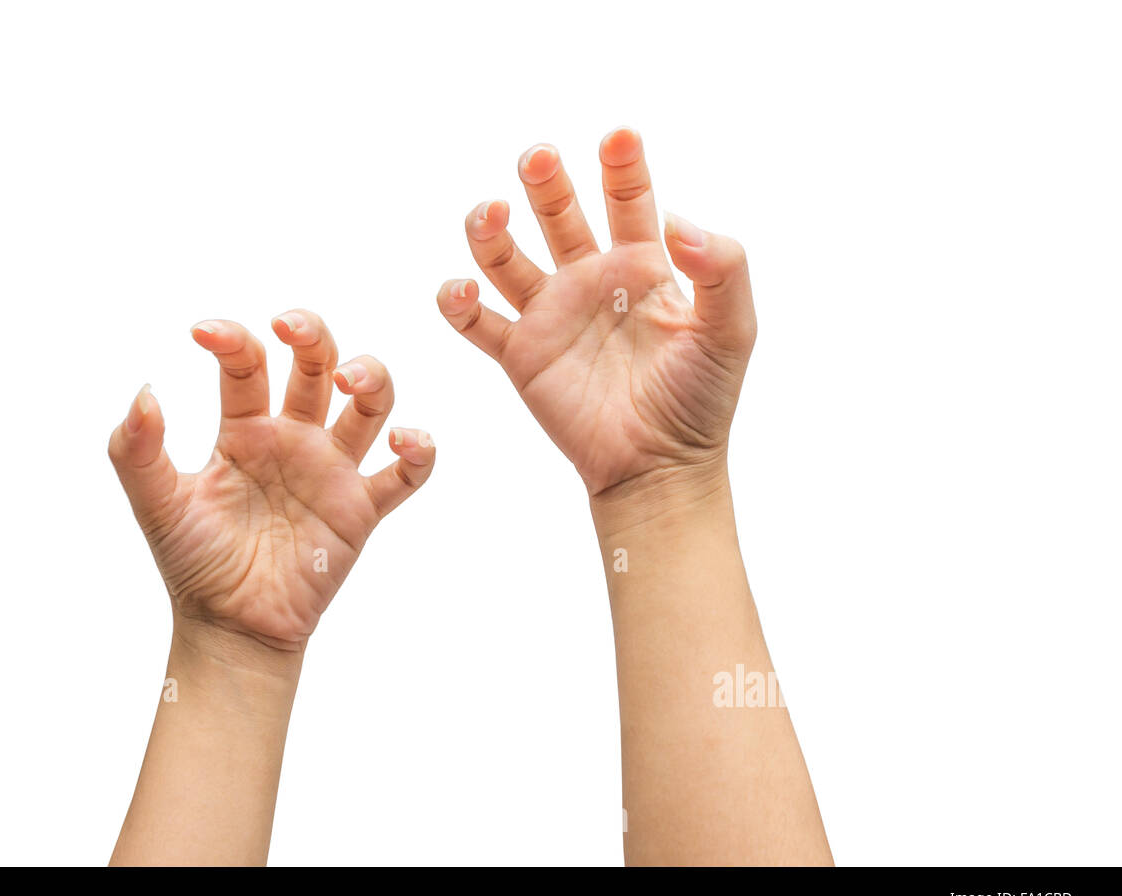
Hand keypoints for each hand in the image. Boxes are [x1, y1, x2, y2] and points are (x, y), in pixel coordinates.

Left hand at [108, 312, 433, 653]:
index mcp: (245, 430)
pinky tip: (404, 440)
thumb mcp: (155, 504)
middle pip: (319, 364)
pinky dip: (419, 451)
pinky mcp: (362, 510)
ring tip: (349, 381)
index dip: (233, 338)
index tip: (204, 332)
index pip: (249, 365)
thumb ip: (138, 451)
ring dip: (371, 377)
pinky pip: (406, 474)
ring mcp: (333, 471)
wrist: (231, 627)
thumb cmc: (194, 564)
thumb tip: (145, 391)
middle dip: (313, 334)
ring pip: (371, 404)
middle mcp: (295, 439)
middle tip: (291, 326)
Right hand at [437, 128, 755, 501]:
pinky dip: (457, 301)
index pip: (628, 198)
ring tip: (492, 213)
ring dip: (490, 229)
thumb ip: (721, 269)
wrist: (660, 466)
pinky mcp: (521, 355)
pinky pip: (476, 321)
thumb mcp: (731, 329)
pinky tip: (461, 288)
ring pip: (506, 256)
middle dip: (545, 180)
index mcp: (642, 265)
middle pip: (558, 212)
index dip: (621, 163)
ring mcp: (551, 315)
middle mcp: (591, 280)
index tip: (619, 135)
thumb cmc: (701, 400)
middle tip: (539, 158)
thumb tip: (679, 221)